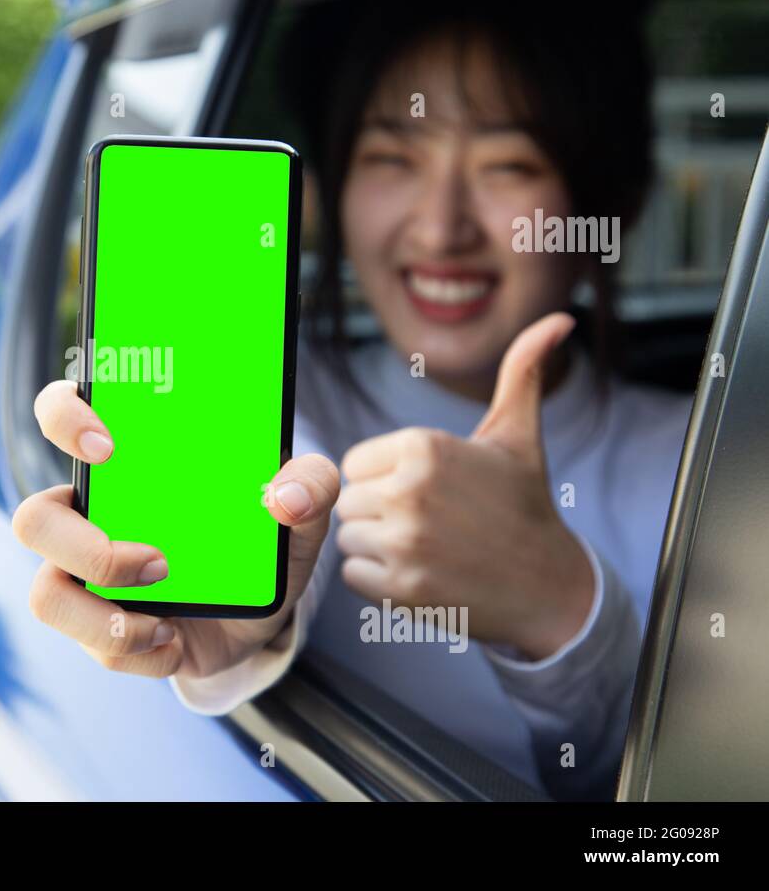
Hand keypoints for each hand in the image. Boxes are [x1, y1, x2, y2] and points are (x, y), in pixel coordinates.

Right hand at [12, 379, 340, 679]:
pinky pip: (97, 648)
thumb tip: (285, 496)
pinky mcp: (100, 629)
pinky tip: (176, 642)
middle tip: (157, 558)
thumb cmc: (261, 538)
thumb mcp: (302, 507)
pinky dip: (140, 651)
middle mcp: (89, 515)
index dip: (63, 419)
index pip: (59, 412)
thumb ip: (312, 482)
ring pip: (46, 594)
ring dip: (103, 614)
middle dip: (82, 545)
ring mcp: (85, 576)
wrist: (262, 615)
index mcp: (123, 462)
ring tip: (164, 616)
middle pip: (33, 519)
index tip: (108, 446)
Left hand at [335, 313, 593, 659]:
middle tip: (428, 524)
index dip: (384, 479)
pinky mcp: (401, 588)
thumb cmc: (524, 504)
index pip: (355, 463)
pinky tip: (422, 574)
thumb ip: (521, 370)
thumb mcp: (517, 434)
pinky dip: (378, 581)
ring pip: (347, 538)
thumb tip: (559, 319)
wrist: (550, 587)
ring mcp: (405, 542)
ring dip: (377, 548)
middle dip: (379, 514)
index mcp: (424, 446)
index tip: (426, 492)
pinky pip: (352, 576)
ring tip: (426, 548)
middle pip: (348, 501)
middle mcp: (410, 490)